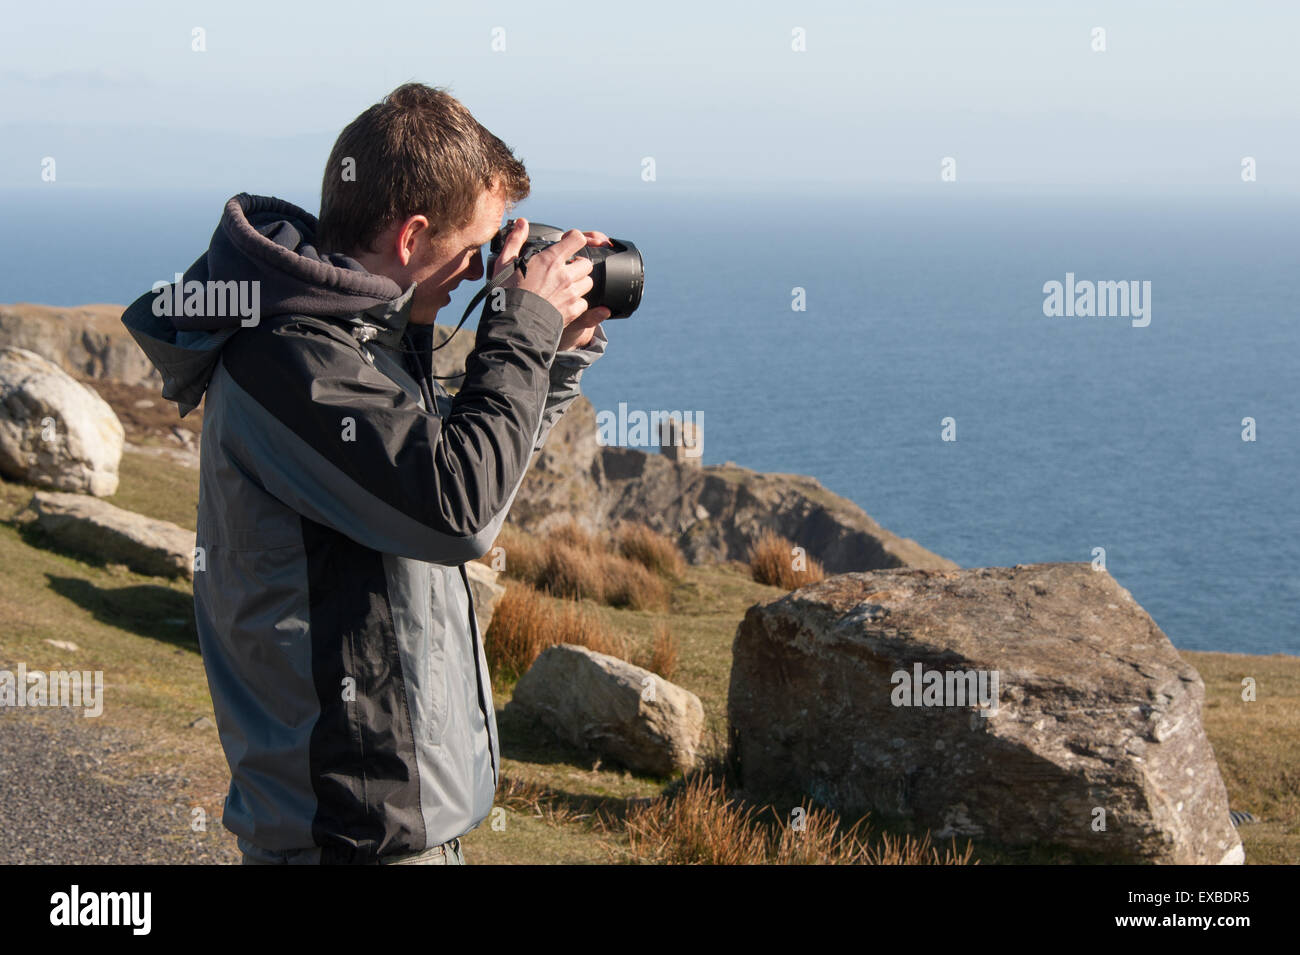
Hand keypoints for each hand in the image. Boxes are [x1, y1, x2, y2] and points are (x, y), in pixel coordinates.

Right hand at [494, 218, 612, 347]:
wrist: (513, 325)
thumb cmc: (506, 294)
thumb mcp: (504, 263)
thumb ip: (515, 240)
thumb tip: (522, 223)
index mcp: (550, 260)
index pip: (577, 239)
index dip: (575, 239)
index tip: (569, 243)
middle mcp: (565, 276)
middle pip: (586, 264)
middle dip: (578, 265)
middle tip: (566, 270)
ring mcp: (571, 294)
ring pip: (588, 283)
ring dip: (579, 284)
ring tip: (565, 288)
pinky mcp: (573, 311)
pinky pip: (584, 303)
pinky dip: (577, 303)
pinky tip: (564, 303)